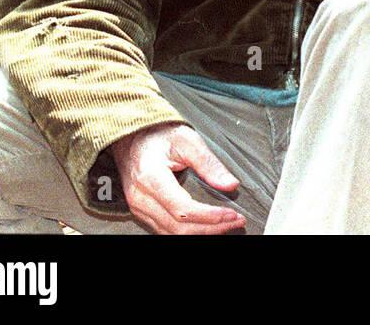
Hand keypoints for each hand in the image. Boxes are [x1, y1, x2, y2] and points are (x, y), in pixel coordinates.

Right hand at [110, 122, 245, 233]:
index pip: (182, 209)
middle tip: (237, 221)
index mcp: (151, 177)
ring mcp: (138, 207)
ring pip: (172, 233)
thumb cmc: (159, 136)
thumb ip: (209, 163)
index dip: (210, 216)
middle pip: (178, 226)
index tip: (232, 214)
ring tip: (227, 225)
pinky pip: (166, 230)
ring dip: (202, 232)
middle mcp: (141, 197)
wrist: (132, 138)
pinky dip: (189, 231)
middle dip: (211, 228)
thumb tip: (231, 185)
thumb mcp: (188, 140)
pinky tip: (208, 226)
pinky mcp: (142, 212)